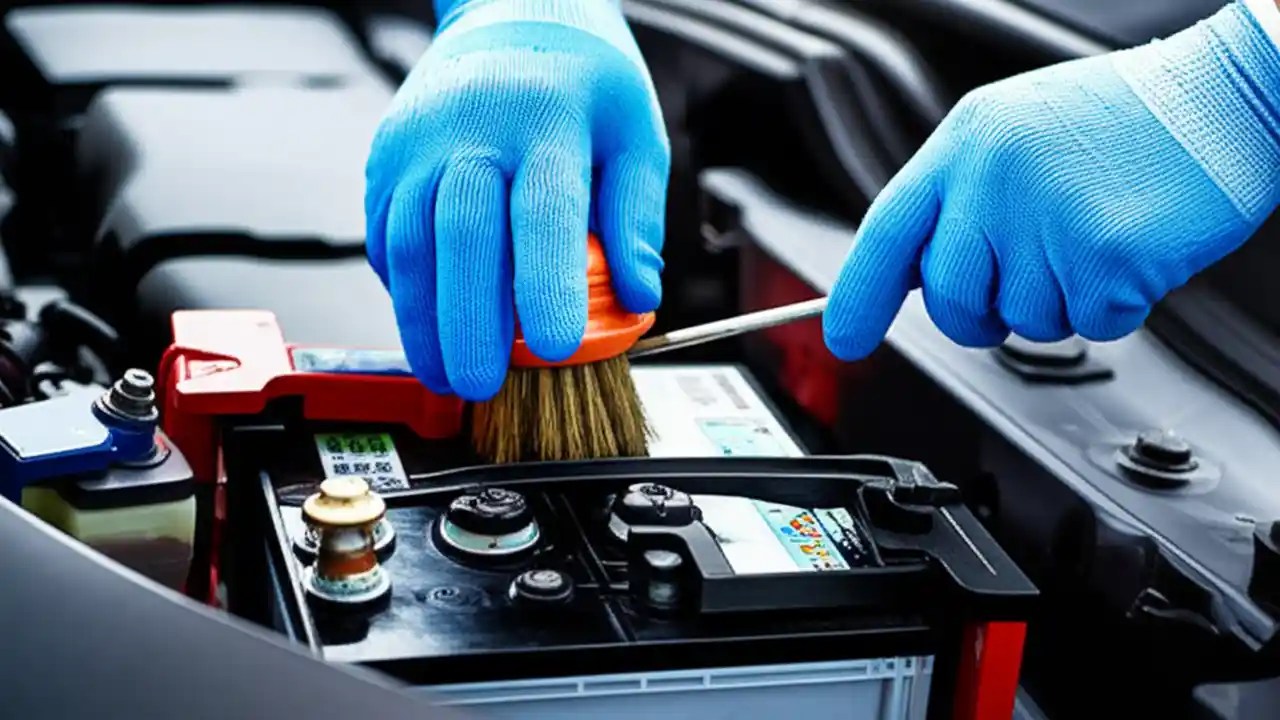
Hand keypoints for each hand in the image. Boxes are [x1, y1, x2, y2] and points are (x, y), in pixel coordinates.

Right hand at [366, 0, 668, 399]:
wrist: (508, 11)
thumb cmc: (578, 78)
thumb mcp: (634, 132)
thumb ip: (635, 217)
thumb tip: (637, 296)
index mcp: (546, 119)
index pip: (544, 210)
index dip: (548, 283)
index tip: (560, 344)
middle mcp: (470, 130)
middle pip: (461, 234)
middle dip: (470, 321)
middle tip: (484, 384)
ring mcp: (416, 145)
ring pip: (407, 243)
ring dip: (423, 321)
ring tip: (447, 377)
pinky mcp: (385, 163)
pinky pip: (385, 238)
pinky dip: (403, 293)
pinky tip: (427, 331)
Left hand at [823, 1, 1279, 359]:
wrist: (1227, 97)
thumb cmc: (1127, 120)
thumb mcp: (1016, 133)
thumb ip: (964, 196)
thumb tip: (918, 270)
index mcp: (966, 142)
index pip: (887, 232)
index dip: (858, 295)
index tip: (844, 336)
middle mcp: (995, 178)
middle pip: (951, 298)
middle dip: (982, 313)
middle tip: (1031, 278)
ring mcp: (1047, 218)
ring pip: (1021, 320)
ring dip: (1061, 301)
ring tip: (1095, 237)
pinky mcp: (1103, 258)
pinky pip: (1088, 325)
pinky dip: (1114, 306)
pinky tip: (1130, 250)